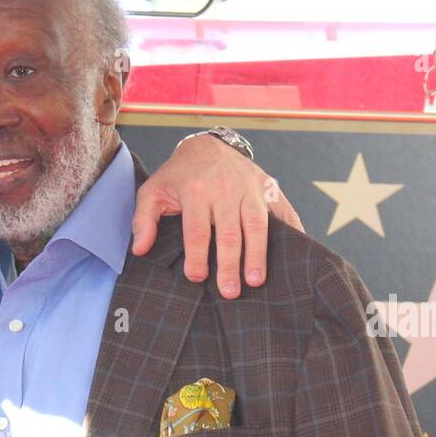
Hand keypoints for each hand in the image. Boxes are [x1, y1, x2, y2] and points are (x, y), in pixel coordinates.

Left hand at [130, 133, 303, 295]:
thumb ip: (144, 219)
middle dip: (230, 264)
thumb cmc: (178, 176)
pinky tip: (295, 250)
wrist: (208, 144)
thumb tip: (140, 250)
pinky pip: (282, 210)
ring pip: (257, 224)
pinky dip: (291, 229)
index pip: (197, 230)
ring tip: (256, 280)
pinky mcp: (267, 188)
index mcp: (196, 191)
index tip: (197, 278)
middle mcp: (225, 189)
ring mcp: (250, 188)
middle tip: (230, 292)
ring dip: (258, 254)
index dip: (197, 257)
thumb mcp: (153, 191)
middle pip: (229, 233)